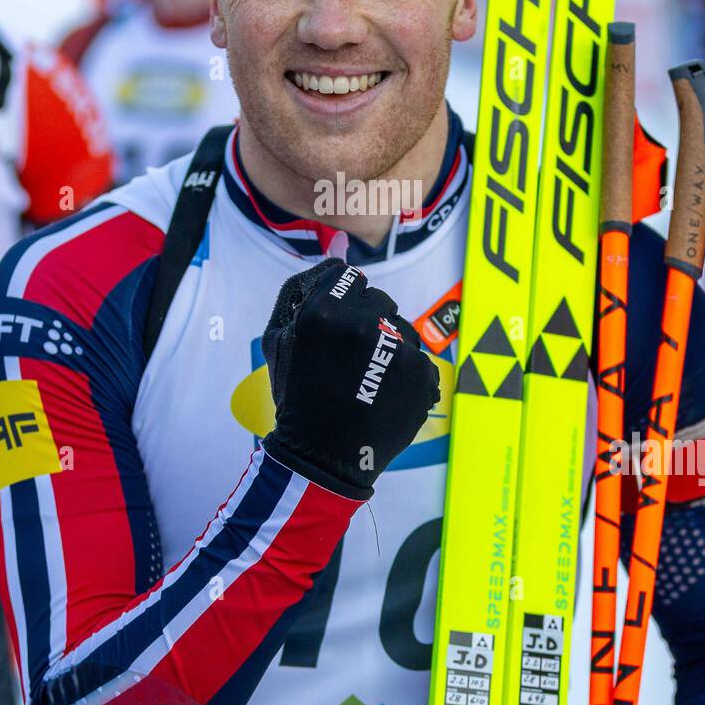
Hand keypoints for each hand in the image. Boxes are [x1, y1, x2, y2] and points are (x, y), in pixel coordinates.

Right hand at [261, 260, 439, 497]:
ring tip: (370, 380)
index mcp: (326, 310)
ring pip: (403, 329)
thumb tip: (336, 248)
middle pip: (380, 300)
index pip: (350, 278)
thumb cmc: (299, 396)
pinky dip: (407, 375)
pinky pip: (419, 360)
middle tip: (353, 358)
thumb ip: (302, 291)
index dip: (344, 303)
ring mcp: (399, 350)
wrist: (324, 456)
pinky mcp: (424, 375)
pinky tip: (386, 395)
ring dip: (390, 348)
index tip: (340, 328)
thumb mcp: (281, 340)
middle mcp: (366, 323)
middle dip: (368, 322)